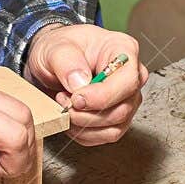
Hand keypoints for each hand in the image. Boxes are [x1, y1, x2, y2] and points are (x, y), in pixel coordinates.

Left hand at [25, 23, 147, 146]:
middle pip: (122, 109)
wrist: (53, 62)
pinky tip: (71, 117)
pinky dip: (83, 133)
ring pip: (115, 127)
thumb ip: (66, 61)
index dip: (102, 96)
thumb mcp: (54, 47)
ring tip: (65, 106)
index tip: (76, 98)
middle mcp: (131, 77)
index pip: (127, 81)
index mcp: (124, 50)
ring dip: (83, 124)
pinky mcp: (117, 118)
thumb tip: (80, 82)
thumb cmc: (60, 49)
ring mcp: (127, 99)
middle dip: (87, 113)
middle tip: (63, 101)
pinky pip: (105, 136)